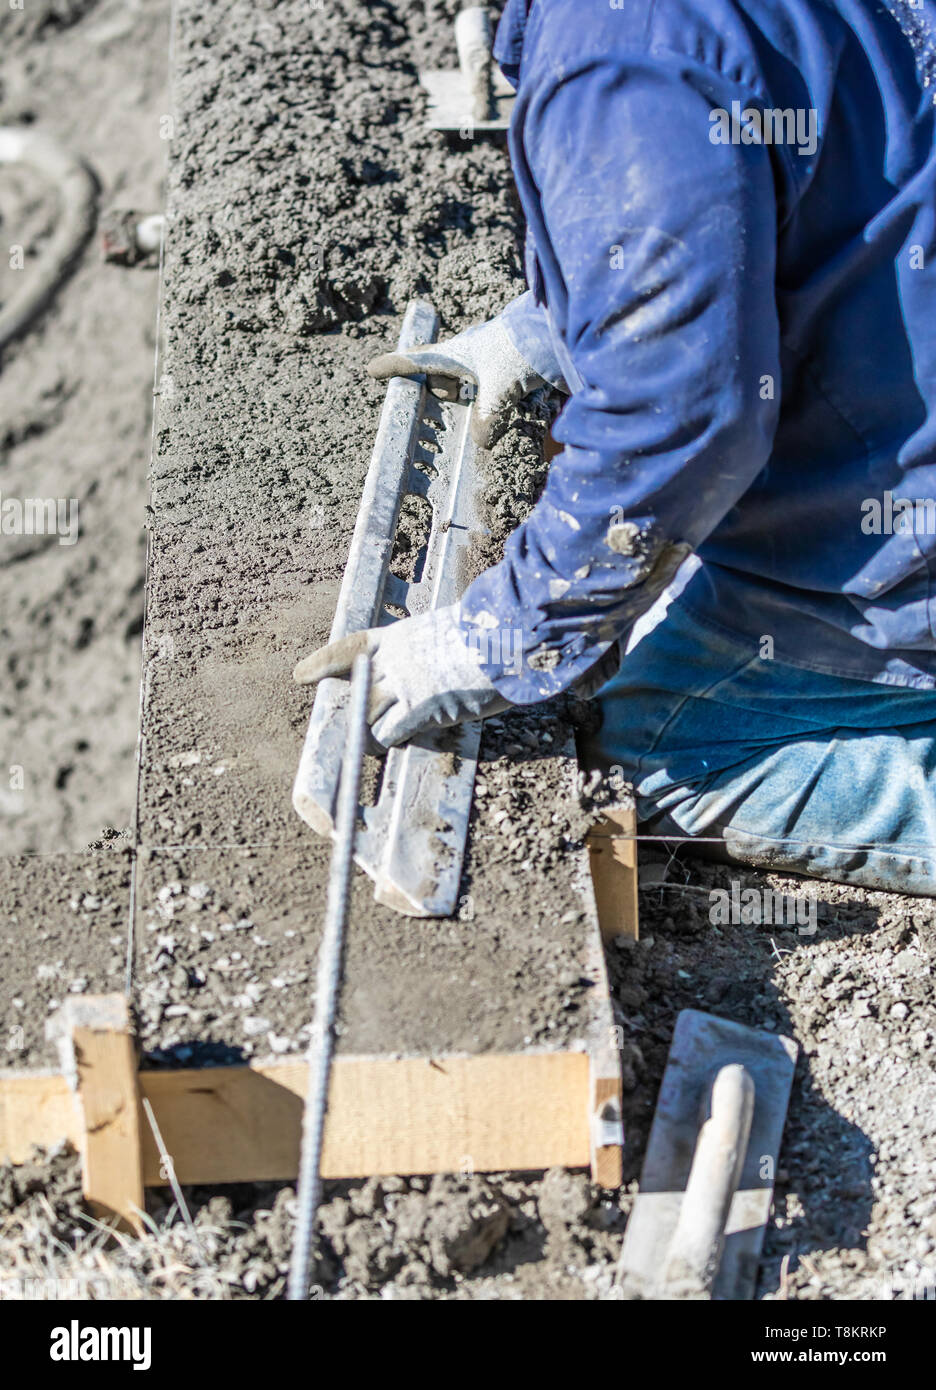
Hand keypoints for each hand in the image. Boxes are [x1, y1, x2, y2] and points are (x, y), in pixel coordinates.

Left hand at [293, 605, 510, 747]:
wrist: (507, 637)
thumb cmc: (494, 635)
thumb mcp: (456, 634)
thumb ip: (438, 652)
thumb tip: (444, 670)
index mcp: (401, 635)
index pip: (350, 647)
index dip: (323, 662)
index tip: (301, 673)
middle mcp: (394, 659)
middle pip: (355, 690)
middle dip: (349, 709)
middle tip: (344, 727)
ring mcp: (404, 683)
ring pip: (367, 716)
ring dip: (370, 734)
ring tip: (372, 745)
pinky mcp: (419, 708)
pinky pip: (388, 734)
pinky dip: (388, 742)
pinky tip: (395, 744)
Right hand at [367, 314, 546, 447]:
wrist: (560, 331)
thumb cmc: (520, 352)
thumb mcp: (499, 391)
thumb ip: (486, 419)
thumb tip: (481, 442)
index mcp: (456, 353)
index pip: (417, 361)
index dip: (394, 367)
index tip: (372, 370)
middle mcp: (469, 354)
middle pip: (443, 376)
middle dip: (442, 391)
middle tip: (447, 405)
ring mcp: (490, 359)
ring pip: (468, 383)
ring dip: (471, 401)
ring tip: (481, 419)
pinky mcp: (510, 366)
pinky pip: (491, 388)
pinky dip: (493, 403)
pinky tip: (503, 415)